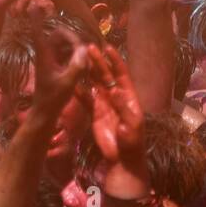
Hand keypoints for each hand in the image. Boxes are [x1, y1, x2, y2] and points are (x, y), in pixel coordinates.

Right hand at [87, 44, 143, 169]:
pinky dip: (79, 90)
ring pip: (95, 83)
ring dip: (88, 71)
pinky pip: (86, 98)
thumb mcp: (132, 124)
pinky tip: (72, 82)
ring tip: (79, 59)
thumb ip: (124, 107)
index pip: (121, 73)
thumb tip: (115, 90)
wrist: (121, 159)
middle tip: (88, 48)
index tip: (108, 47)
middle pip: (106, 75)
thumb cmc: (132, 141)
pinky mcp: (94, 113)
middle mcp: (115, 96)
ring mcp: (104, 103)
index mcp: (128, 96)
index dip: (115, 60)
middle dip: (98, 61)